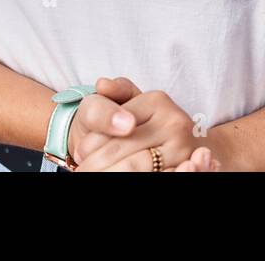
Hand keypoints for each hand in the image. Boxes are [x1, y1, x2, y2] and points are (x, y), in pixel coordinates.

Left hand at [68, 77, 220, 171]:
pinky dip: (130, 178)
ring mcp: (184, 150)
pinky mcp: (183, 169)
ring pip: (138, 169)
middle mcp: (176, 124)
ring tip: (91, 174)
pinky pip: (153, 176)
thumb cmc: (121, 120)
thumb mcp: (107, 102)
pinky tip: (115, 177)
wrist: (141, 136)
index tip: (80, 154)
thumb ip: (103, 96)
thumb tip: (103, 86)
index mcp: (157, 101)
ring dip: (111, 173)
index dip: (92, 144)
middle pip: (127, 150)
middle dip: (98, 164)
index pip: (117, 127)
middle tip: (82, 170)